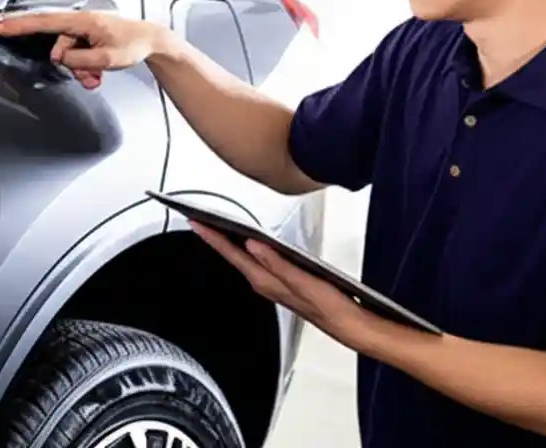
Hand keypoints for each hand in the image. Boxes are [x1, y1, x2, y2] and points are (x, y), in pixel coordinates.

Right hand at [0, 10, 166, 89]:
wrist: (150, 40)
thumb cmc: (133, 43)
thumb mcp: (106, 58)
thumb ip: (78, 59)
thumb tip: (61, 58)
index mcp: (82, 21)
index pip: (44, 22)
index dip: (20, 25)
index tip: (1, 25)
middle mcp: (80, 22)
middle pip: (58, 46)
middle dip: (71, 64)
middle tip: (90, 74)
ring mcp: (83, 30)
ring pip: (68, 54)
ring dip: (80, 68)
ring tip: (98, 74)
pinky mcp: (87, 37)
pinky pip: (76, 55)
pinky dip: (84, 66)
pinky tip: (98, 71)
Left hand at [189, 221, 374, 348]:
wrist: (349, 325)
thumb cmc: (329, 306)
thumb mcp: (302, 281)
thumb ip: (276, 263)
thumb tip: (252, 245)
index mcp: (265, 281)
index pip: (232, 255)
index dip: (212, 238)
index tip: (196, 223)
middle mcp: (265, 283)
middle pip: (234, 256)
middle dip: (216, 238)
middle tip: (200, 220)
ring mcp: (273, 284)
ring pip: (244, 260)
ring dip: (230, 244)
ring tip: (217, 228)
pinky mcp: (283, 283)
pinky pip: (257, 263)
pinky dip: (248, 251)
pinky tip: (249, 244)